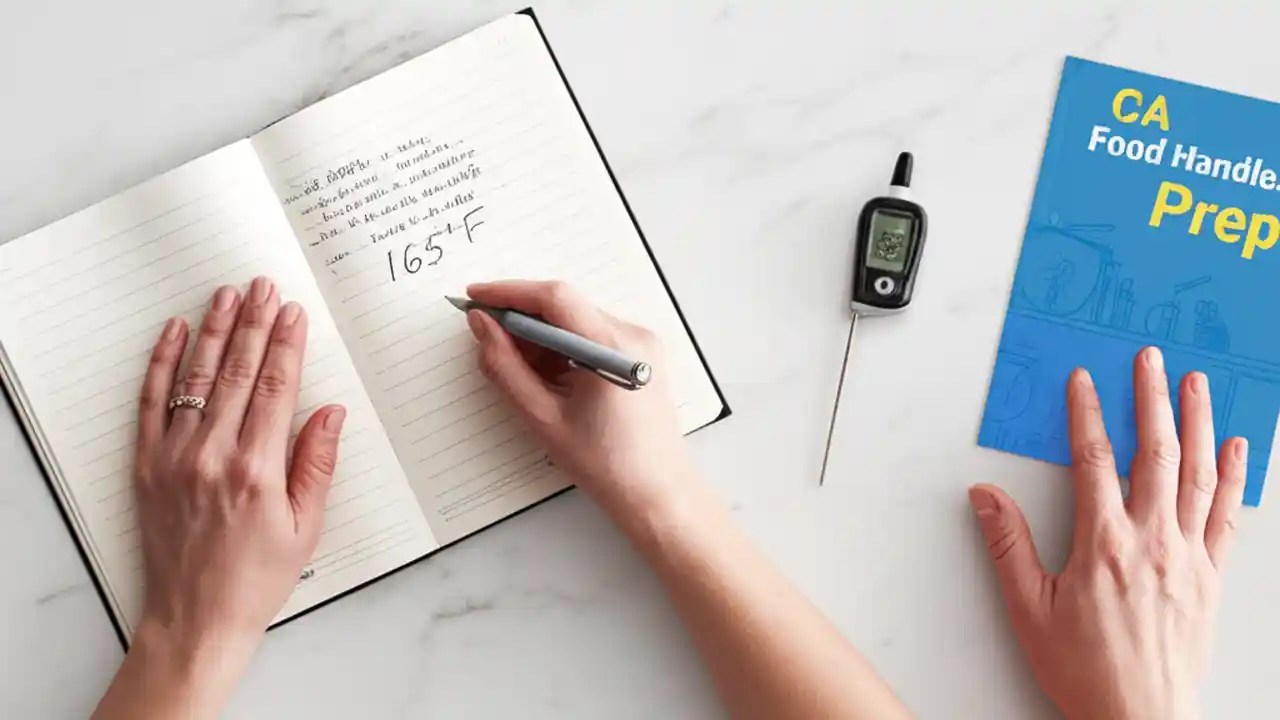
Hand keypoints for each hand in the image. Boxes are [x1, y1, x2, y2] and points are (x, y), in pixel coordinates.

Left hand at [97, 277, 345, 717]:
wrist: (196, 617)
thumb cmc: (258, 577)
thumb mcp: (306, 526)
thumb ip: (317, 463)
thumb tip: (329, 411)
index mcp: (257, 469)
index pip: (274, 388)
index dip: (286, 345)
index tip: (293, 312)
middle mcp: (212, 455)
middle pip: (235, 373)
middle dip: (253, 324)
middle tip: (263, 286)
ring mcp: (175, 457)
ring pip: (195, 378)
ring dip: (213, 332)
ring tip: (227, 295)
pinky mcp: (149, 465)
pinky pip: (153, 403)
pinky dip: (162, 364)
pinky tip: (174, 332)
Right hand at [464, 280, 692, 518]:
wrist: (656, 492)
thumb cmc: (608, 465)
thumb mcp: (542, 417)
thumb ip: (505, 366)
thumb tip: (482, 327)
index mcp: (612, 347)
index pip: (554, 298)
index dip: (508, 293)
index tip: (476, 298)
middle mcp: (632, 336)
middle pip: (565, 306)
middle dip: (522, 320)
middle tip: (489, 342)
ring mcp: (641, 344)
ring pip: (576, 321)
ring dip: (542, 338)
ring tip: (521, 373)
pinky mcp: (640, 355)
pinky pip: (592, 336)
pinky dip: (563, 349)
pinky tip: (548, 379)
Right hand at [970, 347, 1246, 718]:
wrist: (1140, 719)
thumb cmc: (1085, 670)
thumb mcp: (1029, 609)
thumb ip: (1008, 546)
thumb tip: (986, 497)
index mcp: (1104, 545)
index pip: (1094, 460)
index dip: (1087, 414)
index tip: (1084, 381)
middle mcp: (1152, 542)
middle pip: (1155, 453)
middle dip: (1152, 399)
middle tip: (1151, 359)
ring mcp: (1189, 557)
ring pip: (1198, 475)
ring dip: (1198, 423)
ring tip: (1197, 385)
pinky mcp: (1211, 578)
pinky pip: (1228, 516)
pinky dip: (1233, 477)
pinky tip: (1234, 449)